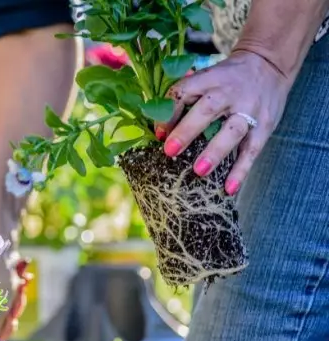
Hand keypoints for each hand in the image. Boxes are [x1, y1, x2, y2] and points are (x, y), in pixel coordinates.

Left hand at [159, 50, 291, 194]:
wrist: (269, 65)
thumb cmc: (226, 78)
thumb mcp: (206, 77)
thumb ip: (184, 96)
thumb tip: (157, 125)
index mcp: (210, 78)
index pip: (185, 91)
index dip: (169, 113)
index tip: (157, 134)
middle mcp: (230, 92)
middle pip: (208, 109)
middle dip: (187, 130)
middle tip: (169, 151)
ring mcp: (250, 109)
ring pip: (233, 130)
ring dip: (215, 152)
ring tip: (199, 172)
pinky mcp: (264, 126)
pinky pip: (252, 150)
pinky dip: (241, 170)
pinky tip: (229, 189)